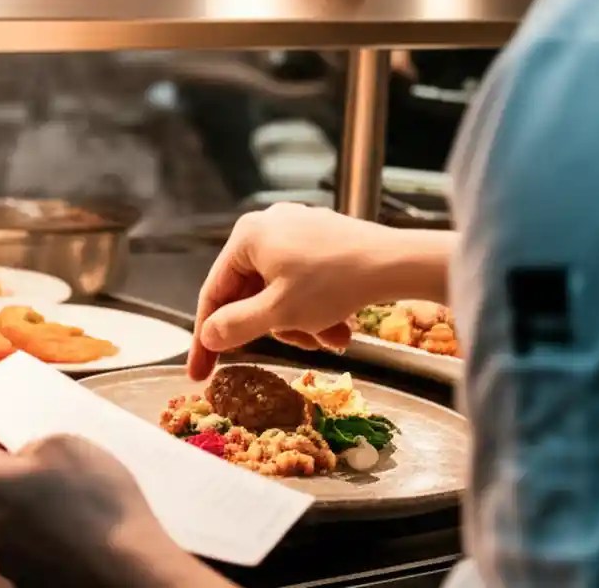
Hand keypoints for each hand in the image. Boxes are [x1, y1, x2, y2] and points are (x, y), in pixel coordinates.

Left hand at [0, 421, 229, 587]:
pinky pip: (27, 545)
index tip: (0, 418)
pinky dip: (42, 533)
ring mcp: (3, 560)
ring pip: (7, 517)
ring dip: (26, 504)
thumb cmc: (96, 500)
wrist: (128, 572)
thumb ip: (33, 445)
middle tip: (47, 461)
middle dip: (11, 469)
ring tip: (68, 500)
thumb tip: (23, 461)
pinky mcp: (25, 581)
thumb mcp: (67, 443)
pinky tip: (74, 530)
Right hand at [189, 203, 453, 379]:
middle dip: (274, 329)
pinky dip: (317, 309)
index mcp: (247, 236)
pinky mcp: (324, 240)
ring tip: (328, 338)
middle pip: (251, 294)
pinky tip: (340, 327)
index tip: (199, 373)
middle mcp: (269, 226)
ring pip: (280, 293)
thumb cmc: (335, 283)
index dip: (206, 338)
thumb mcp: (278, 313)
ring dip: (300, 324)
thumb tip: (209, 336)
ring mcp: (298, 230)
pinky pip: (305, 282)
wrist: (399, 263)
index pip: (214, 294)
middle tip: (296, 347)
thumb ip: (235, 327)